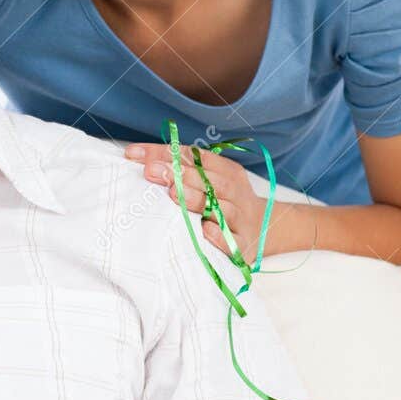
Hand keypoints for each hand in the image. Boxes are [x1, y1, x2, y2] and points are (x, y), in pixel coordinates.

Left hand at [125, 142, 266, 261]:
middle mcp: (235, 193)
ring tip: (172, 193)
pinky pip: (233, 242)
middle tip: (152, 170)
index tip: (134, 154)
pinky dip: (220, 236)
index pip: (197, 157)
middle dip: (180, 174)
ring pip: (222, 208)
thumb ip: (182, 170)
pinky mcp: (243, 247)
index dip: (166, 153)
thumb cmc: (225, 201)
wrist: (265, 229)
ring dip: (197, 199)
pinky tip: (205, 231)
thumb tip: (138, 159)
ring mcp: (240, 220)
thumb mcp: (211, 180)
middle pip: (211, 181)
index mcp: (228, 172)